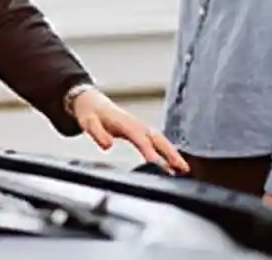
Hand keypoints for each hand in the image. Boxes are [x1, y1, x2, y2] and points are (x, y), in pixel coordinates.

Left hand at [70, 88, 190, 173]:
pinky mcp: (141, 131)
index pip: (140, 138)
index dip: (149, 150)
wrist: (91, 102)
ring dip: (173, 153)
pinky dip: (167, 150)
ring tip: (184, 169)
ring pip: (160, 140)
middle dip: (171, 153)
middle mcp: (136, 124)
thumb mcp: (88, 123)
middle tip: (183, 169)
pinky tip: (173, 163)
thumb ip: (97, 134)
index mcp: (125, 123)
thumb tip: (107, 145)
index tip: (157, 163)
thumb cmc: (91, 113)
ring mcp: (140, 127)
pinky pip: (157, 141)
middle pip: (157, 139)